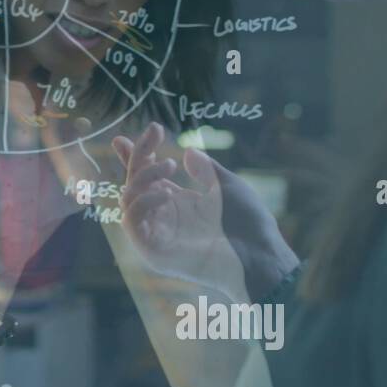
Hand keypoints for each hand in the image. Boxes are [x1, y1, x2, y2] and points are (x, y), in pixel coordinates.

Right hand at [113, 123, 297, 301]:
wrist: (259, 254)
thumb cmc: (248, 224)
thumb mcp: (226, 186)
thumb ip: (205, 169)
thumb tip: (187, 151)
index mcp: (177, 204)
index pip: (146, 178)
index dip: (137, 156)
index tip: (141, 132)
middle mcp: (162, 218)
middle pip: (133, 183)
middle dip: (139, 155)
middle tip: (155, 133)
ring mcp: (155, 235)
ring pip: (127, 200)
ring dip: (142, 176)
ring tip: (169, 166)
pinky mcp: (153, 251)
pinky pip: (132, 222)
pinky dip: (142, 202)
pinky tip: (166, 193)